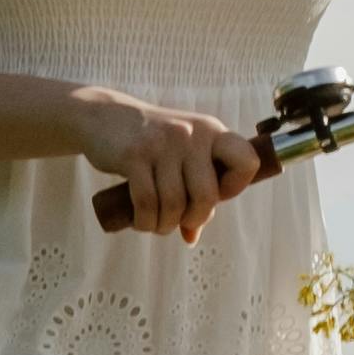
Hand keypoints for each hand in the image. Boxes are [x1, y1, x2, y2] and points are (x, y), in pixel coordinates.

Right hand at [86, 95, 270, 239]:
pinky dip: (145, 222)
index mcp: (212, 131)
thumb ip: (193, 191)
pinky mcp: (134, 155)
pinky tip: (142, 221)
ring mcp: (162, 144)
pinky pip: (147, 203)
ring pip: (175, 204)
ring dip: (165, 225)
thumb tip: (191, 238)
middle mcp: (192, 134)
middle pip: (207, 195)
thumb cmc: (152, 144)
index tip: (216, 193)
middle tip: (179, 221)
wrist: (105, 116)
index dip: (236, 187)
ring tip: (157, 223)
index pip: (248, 161)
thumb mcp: (181, 156)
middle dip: (193, 219)